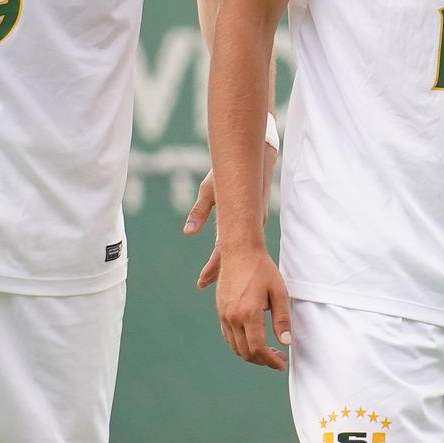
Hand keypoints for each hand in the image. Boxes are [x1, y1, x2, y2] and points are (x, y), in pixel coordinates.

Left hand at [184, 142, 278, 289]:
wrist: (256, 158)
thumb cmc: (228, 172)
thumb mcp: (209, 190)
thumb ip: (198, 212)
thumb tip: (187, 233)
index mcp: (236, 222)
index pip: (222, 253)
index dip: (211, 269)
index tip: (200, 282)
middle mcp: (249, 227)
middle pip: (232, 256)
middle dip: (218, 270)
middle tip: (202, 284)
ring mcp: (254, 224)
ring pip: (239, 249)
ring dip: (226, 262)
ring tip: (211, 275)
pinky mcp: (256, 219)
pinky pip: (245, 240)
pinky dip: (235, 250)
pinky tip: (228, 256)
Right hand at [214, 249, 291, 370]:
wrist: (239, 251)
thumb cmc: (262, 269)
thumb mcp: (279, 292)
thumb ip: (282, 319)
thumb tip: (285, 342)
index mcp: (249, 313)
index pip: (258, 348)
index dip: (270, 361)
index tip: (281, 364)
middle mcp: (233, 317)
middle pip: (245, 352)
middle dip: (262, 360)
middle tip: (278, 358)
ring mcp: (224, 314)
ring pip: (235, 347)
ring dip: (251, 354)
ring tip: (267, 350)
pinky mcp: (220, 310)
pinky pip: (228, 336)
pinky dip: (240, 344)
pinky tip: (254, 339)